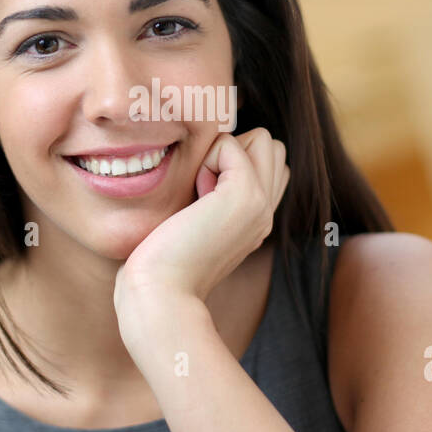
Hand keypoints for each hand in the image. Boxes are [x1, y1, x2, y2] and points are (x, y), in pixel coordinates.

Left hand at [113, 128, 288, 338]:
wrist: (161, 293)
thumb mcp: (192, 224)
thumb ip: (209, 197)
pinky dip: (208, 157)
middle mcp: (266, 212)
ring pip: (262, 138)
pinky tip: (195, 196)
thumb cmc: (160, 263)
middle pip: (271, 147)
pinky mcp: (246, 196)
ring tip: (200, 191)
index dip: (233, 164)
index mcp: (256, 220)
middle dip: (235, 152)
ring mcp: (261, 204)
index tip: (201, 198)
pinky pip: (232, 143)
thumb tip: (206, 161)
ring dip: (225, 151)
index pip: (267, 164)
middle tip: (201, 192)